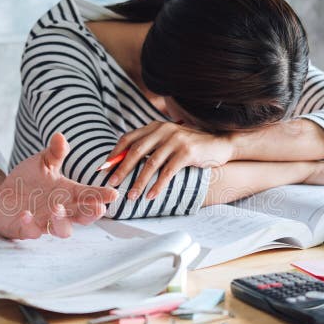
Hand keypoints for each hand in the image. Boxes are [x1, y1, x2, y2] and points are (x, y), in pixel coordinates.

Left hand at [0, 133, 118, 239]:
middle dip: (91, 214)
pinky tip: (25, 214)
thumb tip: (60, 136)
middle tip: (99, 209)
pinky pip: (31, 231)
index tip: (114, 193)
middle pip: (83, 217)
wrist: (3, 196)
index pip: (89, 195)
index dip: (102, 195)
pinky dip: (29, 225)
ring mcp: (45, 222)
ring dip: (62, 221)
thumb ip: (54, 153)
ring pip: (62, 230)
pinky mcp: (27, 229)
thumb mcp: (43, 163)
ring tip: (57, 208)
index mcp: (68, 193)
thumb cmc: (30, 180)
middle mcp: (62, 210)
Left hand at [106, 121, 234, 200]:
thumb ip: (151, 146)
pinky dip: (158, 186)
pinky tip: (151, 196)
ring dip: (139, 182)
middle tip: (112, 183)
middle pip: (136, 151)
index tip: (104, 168)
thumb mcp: (169, 141)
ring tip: (131, 195)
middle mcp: (164, 130)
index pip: (129, 138)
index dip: (115, 153)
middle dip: (122, 169)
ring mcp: (176, 140)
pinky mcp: (187, 152)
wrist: (219, 144)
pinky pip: (168, 172)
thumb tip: (125, 162)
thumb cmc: (191, 146)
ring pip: (151, 163)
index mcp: (155, 127)